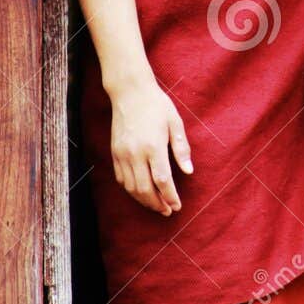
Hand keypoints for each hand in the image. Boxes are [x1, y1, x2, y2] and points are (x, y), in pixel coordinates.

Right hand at [109, 77, 193, 215]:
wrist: (130, 92)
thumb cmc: (157, 105)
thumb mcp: (175, 122)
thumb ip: (181, 148)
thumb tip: (189, 171)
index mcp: (153, 146)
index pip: (163, 181)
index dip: (170, 197)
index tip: (177, 206)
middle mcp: (135, 153)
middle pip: (145, 189)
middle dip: (158, 204)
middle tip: (168, 211)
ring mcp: (122, 154)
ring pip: (131, 188)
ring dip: (144, 201)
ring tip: (157, 206)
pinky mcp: (114, 153)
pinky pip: (121, 179)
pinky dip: (131, 190)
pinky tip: (141, 193)